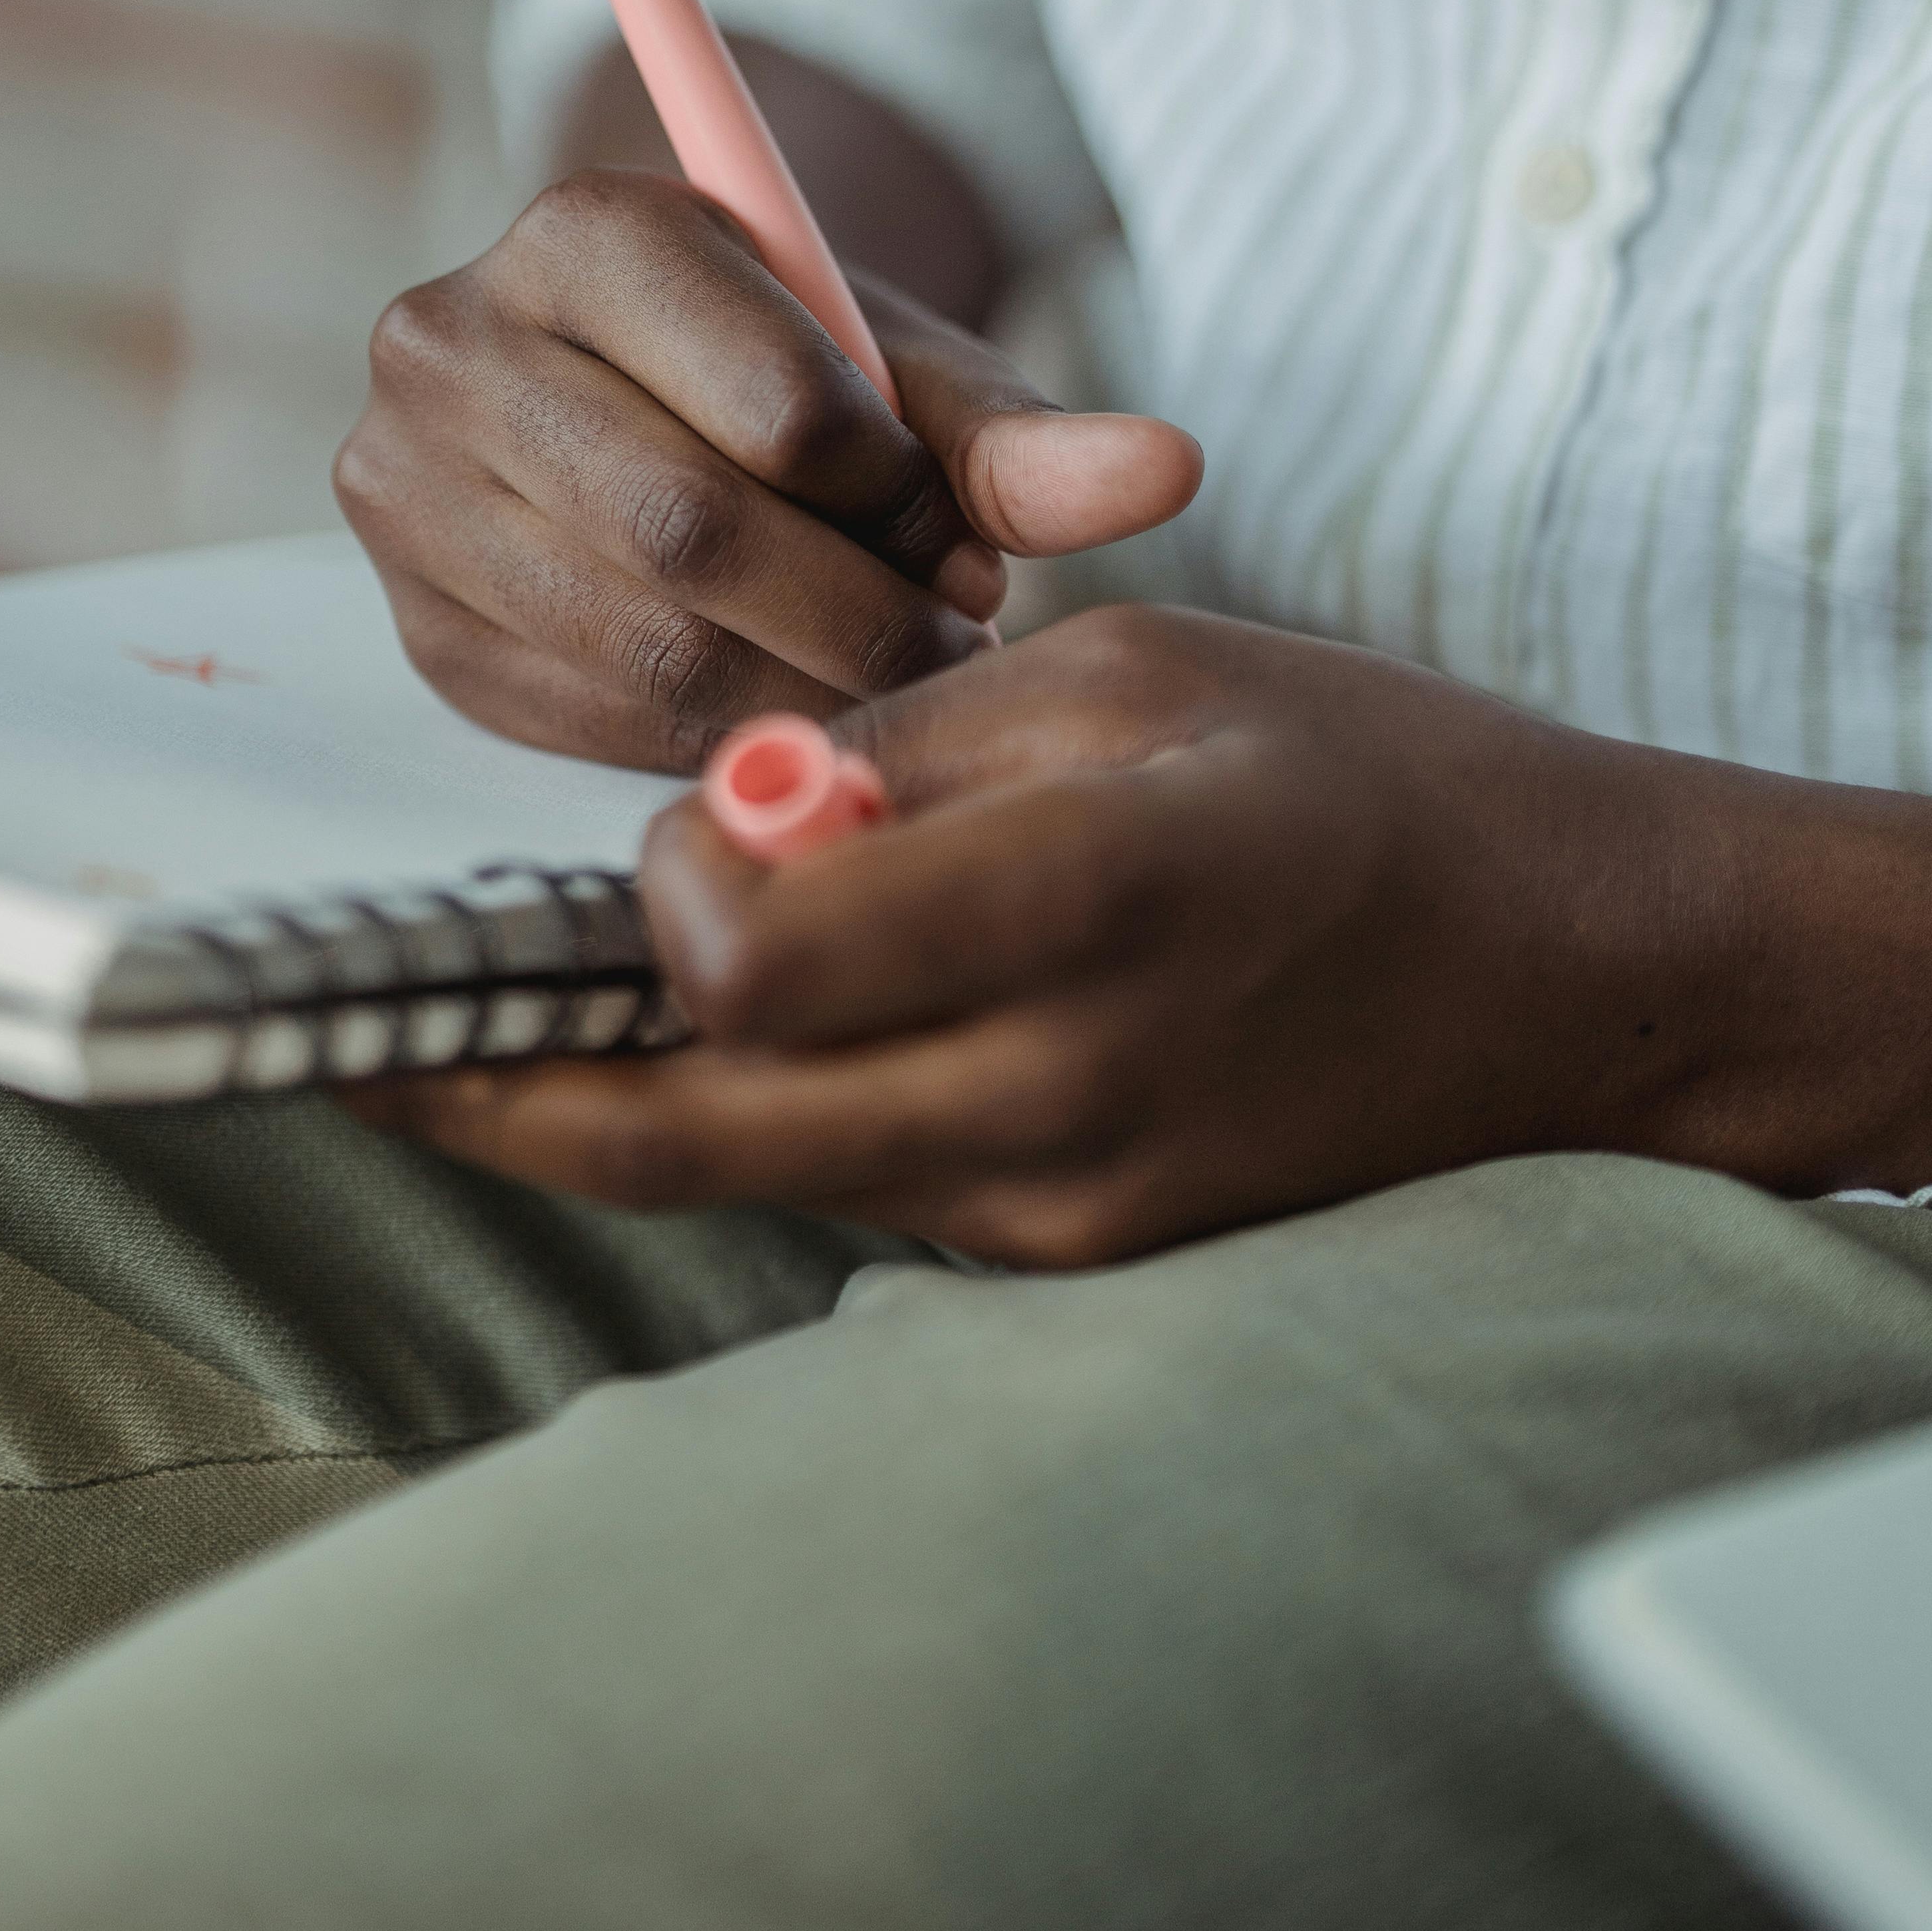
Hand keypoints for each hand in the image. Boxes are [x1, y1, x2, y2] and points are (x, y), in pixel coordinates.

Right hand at [334, 173, 1201, 772]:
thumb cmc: (784, 370)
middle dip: (861, 621)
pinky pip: (593, 721)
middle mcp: (455, 344)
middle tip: (949, 648)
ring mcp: (408, 494)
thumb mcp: (896, 368)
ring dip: (799, 690)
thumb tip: (1168, 475)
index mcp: (587, 231)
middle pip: (696, 534)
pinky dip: (715, 737)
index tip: (965, 543)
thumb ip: (1021, 432)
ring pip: (645, 645)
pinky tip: (783, 702)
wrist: (628, 397)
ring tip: (882, 677)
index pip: (779, 401)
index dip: (902, 496)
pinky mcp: (418, 627)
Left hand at [344, 604, 1712, 1265]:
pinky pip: (861, 1186)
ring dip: (634, 1099)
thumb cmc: (1362, 777)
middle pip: (689, 1135)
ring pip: (758, 1172)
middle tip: (354, 1037)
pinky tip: (750, 1027)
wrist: (1576, 970)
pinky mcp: (1074, 1256)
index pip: (758, 966)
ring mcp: (1067, 1205)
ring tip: (515, 1016)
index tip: (659, 824)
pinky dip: (774, 1112)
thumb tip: (718, 821)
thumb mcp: (1136, 674)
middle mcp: (1063, 1093)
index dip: (655, 901)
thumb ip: (912, 747)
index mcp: (1089, 904)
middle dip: (502, 1088)